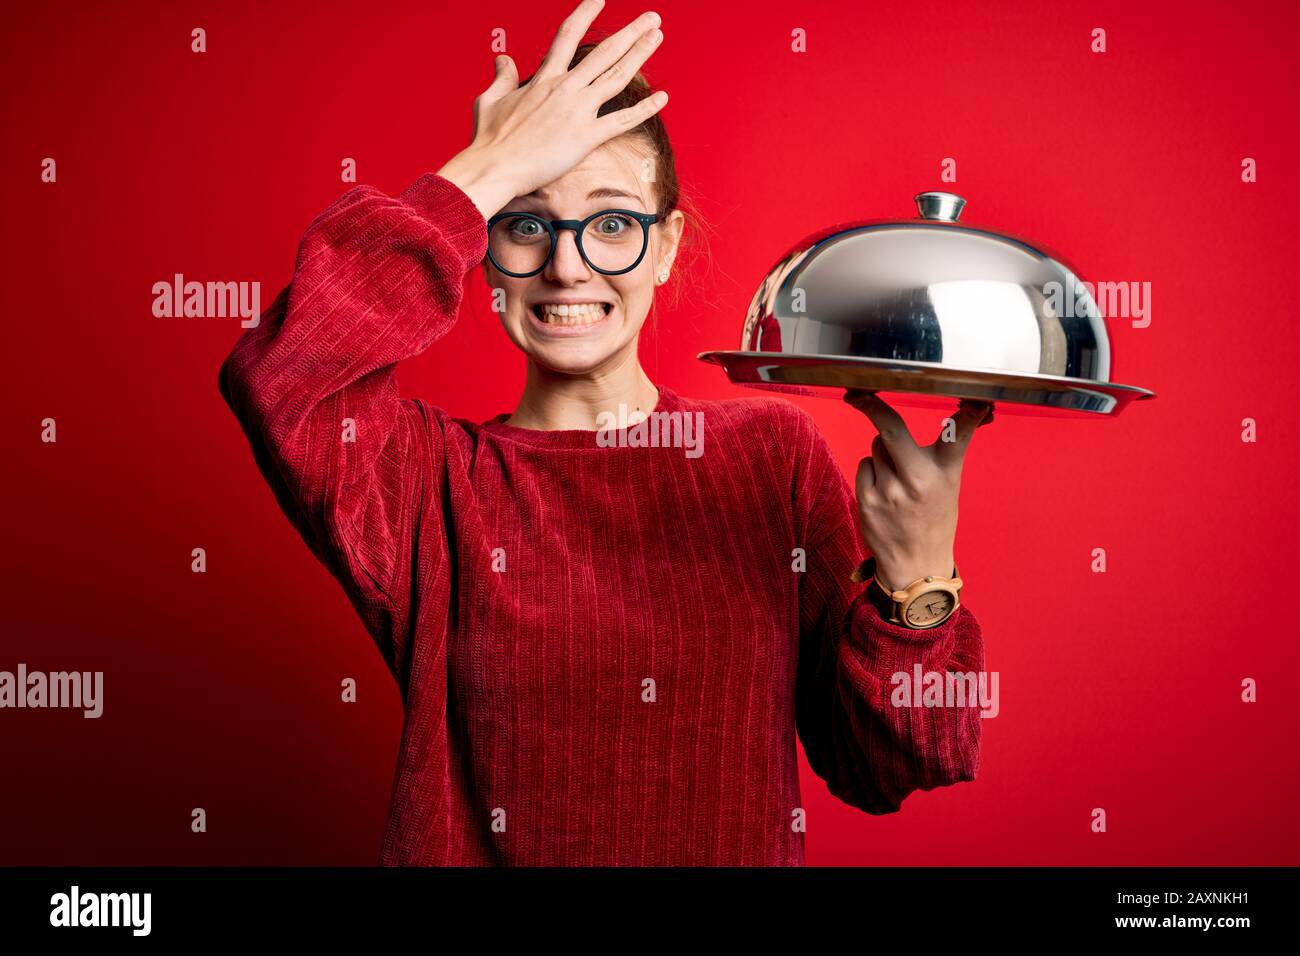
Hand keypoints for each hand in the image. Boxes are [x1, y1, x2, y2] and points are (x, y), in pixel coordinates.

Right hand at [435, 0, 668, 219]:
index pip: (567, 36)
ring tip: (657, 37)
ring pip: (616, 76)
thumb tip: (503, 59)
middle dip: (630, 32)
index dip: (585, 13)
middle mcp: (565, 88)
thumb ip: (502, 77)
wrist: (494, 168)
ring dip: (640, 55)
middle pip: (604, 52)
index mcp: (544, 78)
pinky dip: (644, 109)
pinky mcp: (586, 137)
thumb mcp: (489, 99)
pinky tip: (662, 97)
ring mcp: (578, 111)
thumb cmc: (489, 139)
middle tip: (652, 18)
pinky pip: (622, 121)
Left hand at [844, 391, 992, 589]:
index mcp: (946, 472)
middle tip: (857, 393)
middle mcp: (919, 480)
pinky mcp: (868, 502)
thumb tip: (976, 409)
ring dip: (883, 452)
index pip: (958, 435)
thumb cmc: (934, 518)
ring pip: (877, 446)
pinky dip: (871, 471)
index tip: (978, 400)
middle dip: (872, 406)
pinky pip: (864, 465)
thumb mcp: (951, 484)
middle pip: (891, 429)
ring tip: (898, 477)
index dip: (969, 415)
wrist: (917, 567)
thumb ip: (949, 449)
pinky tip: (884, 490)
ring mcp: (890, 491)